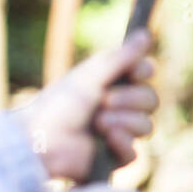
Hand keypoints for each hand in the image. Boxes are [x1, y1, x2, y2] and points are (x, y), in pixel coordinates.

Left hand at [12, 31, 158, 180]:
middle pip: (151, 100)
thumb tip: (146, 33)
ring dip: (124, 121)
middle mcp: (120, 107)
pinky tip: (107, 138)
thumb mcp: (91, 75)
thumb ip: (121, 56)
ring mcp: (119, 132)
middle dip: (130, 99)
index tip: (135, 72)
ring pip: (146, 126)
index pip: (146, 73)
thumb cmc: (60, 103)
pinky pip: (135, 153)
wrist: (41, 138)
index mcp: (113, 83)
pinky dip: (122, 143)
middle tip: (103, 100)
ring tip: (98, 122)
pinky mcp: (114, 158)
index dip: (144, 72)